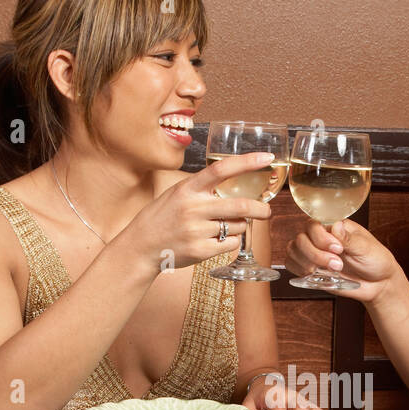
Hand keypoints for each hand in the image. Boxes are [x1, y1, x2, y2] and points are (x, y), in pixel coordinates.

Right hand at [129, 152, 274, 268]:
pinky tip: (215, 240)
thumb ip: (203, 189)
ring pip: (237, 227)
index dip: (247, 162)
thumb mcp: (177, 194)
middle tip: (266, 212)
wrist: (141, 246)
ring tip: (221, 227)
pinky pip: (231, 244)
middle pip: (240, 206)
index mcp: (188, 189)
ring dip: (239, 226)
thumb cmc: (162, 218)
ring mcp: (197, 231)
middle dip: (260, 209)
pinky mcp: (201, 251)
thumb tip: (238, 188)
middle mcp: (193, 208)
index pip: (221, 169)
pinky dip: (231, 241)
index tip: (267, 158)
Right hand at [285, 220, 397, 301]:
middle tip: (337, 264)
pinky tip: (314, 273)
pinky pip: (292, 264)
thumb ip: (349, 239)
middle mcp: (321, 238)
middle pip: (301, 238)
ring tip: (330, 270)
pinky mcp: (311, 269)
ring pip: (293, 250)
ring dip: (307, 262)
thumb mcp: (366, 248)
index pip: (314, 223)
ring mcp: (314, 253)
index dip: (320, 237)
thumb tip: (336, 225)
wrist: (379, 284)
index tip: (338, 249)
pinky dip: (298, 269)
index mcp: (335, 227)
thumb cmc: (376, 261)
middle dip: (316, 254)